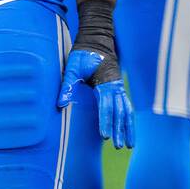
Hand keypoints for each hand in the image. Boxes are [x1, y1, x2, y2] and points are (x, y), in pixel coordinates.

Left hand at [57, 0, 134, 149]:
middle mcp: (116, 87)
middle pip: (119, 112)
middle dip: (119, 130)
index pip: (106, 106)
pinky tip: (130, 132)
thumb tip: (60, 104)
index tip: (105, 136)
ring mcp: (120, 88)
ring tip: (129, 145)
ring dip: (128, 128)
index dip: (106, 121)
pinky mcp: (120, 89)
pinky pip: (127, 107)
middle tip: (118, 146)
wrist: (96, 42)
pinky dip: (129, 120)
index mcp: (105, 83)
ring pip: (127, 111)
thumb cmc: (83, 55)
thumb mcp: (72, 68)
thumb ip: (67, 85)